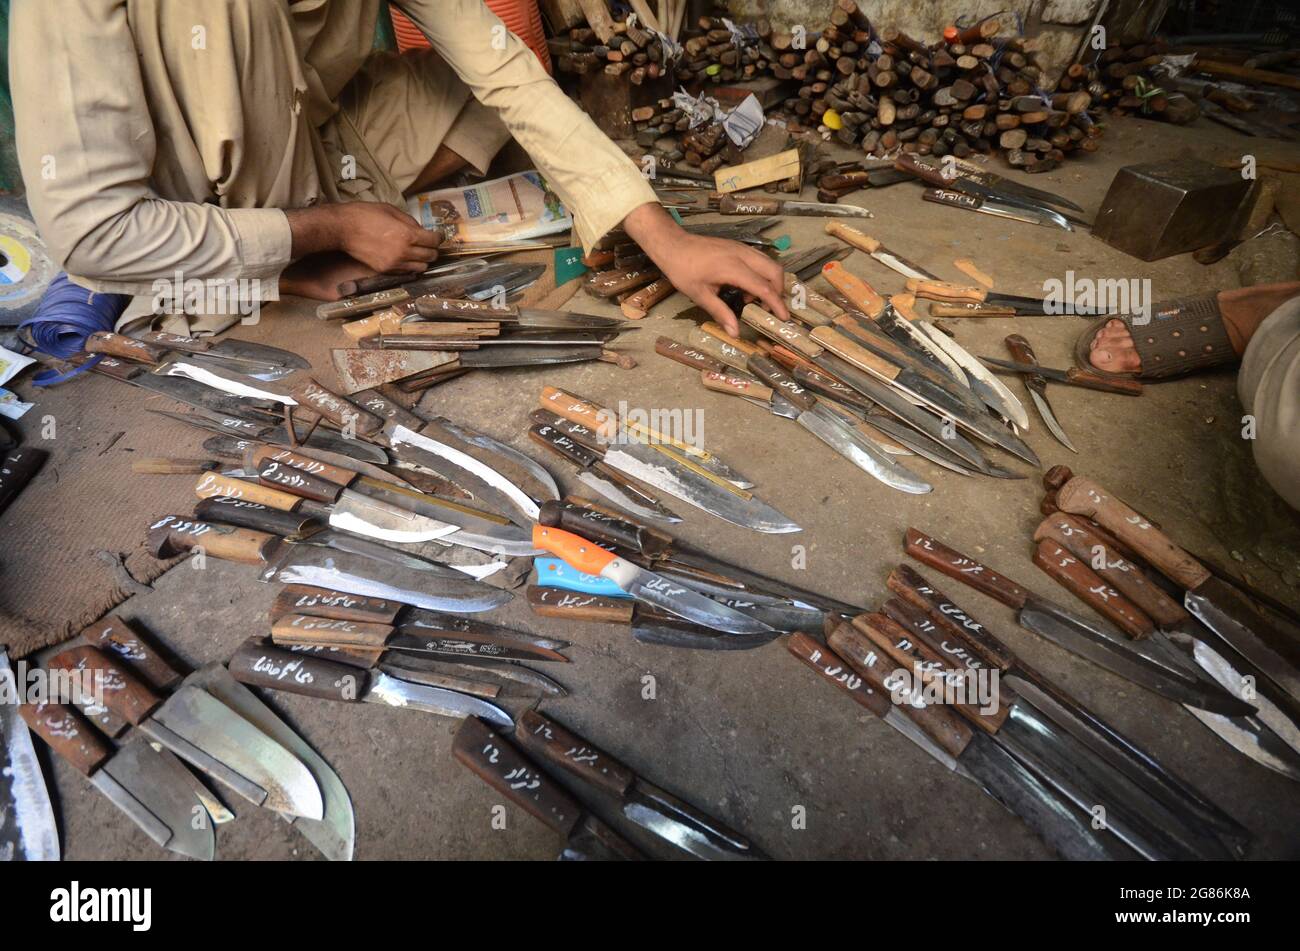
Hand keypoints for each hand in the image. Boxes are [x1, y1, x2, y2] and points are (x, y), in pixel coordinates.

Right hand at [286, 202, 441, 274]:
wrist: (343, 229)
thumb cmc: (366, 214)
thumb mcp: (391, 210)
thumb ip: (410, 221)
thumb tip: (421, 230)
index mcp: (408, 234)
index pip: (434, 240)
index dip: (439, 237)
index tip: (437, 235)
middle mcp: (404, 252)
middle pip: (431, 255)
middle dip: (433, 249)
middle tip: (429, 243)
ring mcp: (395, 263)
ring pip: (422, 267)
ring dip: (423, 259)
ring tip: (418, 252)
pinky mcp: (386, 270)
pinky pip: (407, 272)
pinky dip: (411, 266)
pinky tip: (407, 258)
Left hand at [622, 203, 787, 334]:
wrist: (673, 244)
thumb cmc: (683, 270)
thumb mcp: (700, 295)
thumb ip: (720, 312)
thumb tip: (735, 332)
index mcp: (733, 268)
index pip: (763, 288)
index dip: (776, 304)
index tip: (783, 318)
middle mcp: (742, 255)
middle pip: (775, 271)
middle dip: (778, 292)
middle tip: (767, 309)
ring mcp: (742, 248)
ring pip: (769, 264)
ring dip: (769, 282)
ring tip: (751, 300)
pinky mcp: (738, 247)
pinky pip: (759, 260)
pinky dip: (760, 274)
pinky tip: (744, 287)